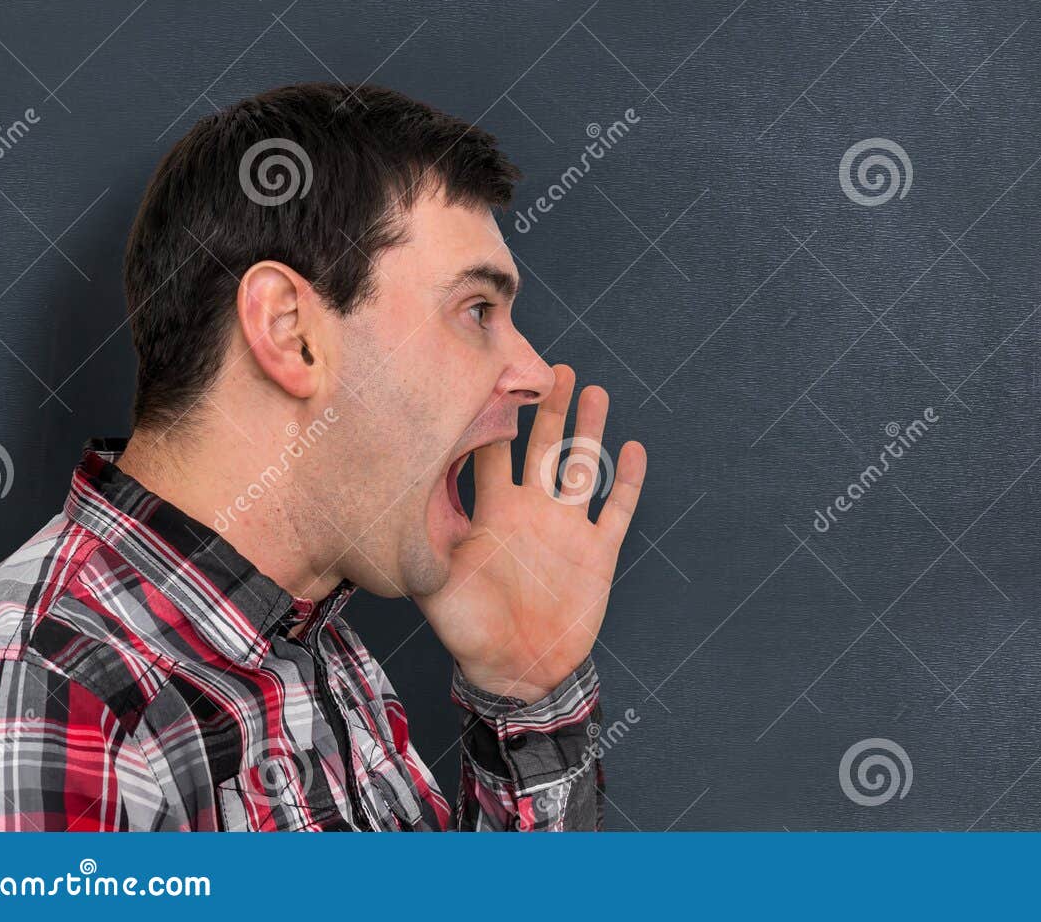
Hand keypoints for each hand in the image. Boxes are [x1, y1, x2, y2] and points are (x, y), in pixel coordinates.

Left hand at [416, 365, 645, 701]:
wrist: (515, 671)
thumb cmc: (468, 629)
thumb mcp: (435, 584)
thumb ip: (426, 541)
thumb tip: (407, 496)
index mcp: (492, 511)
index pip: (492, 454)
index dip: (493, 419)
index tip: (492, 379)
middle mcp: (531, 510)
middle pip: (541, 446)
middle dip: (547, 408)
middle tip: (553, 368)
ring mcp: (566, 528)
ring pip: (582, 467)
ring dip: (589, 431)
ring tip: (594, 391)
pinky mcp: (597, 551)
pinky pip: (615, 510)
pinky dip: (626, 482)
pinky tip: (633, 449)